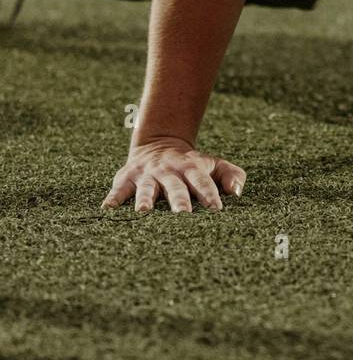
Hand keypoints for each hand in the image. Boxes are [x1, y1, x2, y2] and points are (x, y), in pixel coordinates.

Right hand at [101, 136, 245, 212]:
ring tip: (143, 212)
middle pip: (174, 186)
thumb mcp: (213, 164)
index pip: (202, 181)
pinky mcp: (126, 178)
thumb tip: (237, 192)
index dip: (209, 194)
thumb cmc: (191, 164)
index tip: (216, 209)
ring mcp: (146, 175)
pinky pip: (118, 190)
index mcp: (191, 168)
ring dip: (145, 199)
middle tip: (183, 216)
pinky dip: (113, 198)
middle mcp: (168, 171)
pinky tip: (107, 210)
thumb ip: (231, 174)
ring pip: (146, 188)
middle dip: (178, 200)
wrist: (158, 144)